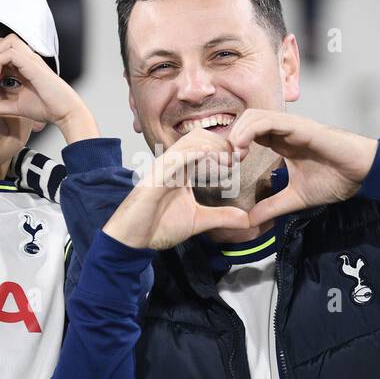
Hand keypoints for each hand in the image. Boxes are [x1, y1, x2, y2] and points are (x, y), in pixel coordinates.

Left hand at [0, 33, 98, 142]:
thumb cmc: (47, 107)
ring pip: (8, 40)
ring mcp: (31, 60)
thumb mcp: (17, 107)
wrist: (64, 111)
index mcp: (26, 65)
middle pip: (7, 39)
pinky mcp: (32, 65)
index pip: (7, 48)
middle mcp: (29, 59)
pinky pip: (11, 53)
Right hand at [104, 129, 250, 249]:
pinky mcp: (154, 179)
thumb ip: (222, 217)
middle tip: (239, 157)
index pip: (204, 145)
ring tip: (229, 160)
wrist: (133, 242)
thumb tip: (247, 220)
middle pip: (199, 136)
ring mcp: (162, 169)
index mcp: (181, 169)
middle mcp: (171, 164)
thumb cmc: (158, 227)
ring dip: (212, 147)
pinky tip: (208, 156)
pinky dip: (193, 154)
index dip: (224, 147)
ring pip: (188, 143)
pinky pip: (174, 159)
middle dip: (222, 143)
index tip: (241, 158)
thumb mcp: (198, 221)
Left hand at [228, 109, 377, 226]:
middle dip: (231, 137)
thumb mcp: (296, 198)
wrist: (362, 174)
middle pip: (247, 120)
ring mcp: (292, 126)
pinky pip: (272, 120)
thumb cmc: (335, 180)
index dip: (234, 145)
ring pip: (255, 116)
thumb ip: (272, 207)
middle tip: (228, 161)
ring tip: (234, 154)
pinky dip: (252, 129)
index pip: (249, 133)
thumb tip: (250, 222)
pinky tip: (245, 147)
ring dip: (239, 132)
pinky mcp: (301, 127)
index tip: (227, 167)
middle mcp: (284, 130)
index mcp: (281, 142)